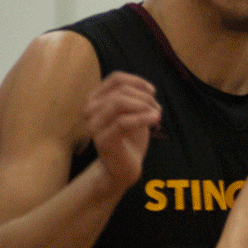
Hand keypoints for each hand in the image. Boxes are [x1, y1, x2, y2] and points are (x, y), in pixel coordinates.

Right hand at [83, 71, 158, 191]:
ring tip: (157, 115)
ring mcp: (94, 125)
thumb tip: (148, 89)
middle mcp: (90, 110)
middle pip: (121, 90)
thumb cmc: (129, 139)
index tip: (152, 91)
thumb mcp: (134, 112)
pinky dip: (143, 117)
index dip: (137, 81)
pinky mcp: (103, 140)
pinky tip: (155, 120)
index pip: (116, 79)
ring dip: (144, 106)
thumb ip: (137, 98)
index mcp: (95, 99)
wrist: (123, 168)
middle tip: (157, 108)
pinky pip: (123, 121)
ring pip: (119, 102)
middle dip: (145, 97)